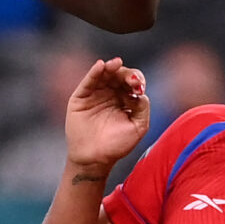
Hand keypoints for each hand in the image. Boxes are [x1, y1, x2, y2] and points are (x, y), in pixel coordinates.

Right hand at [63, 58, 149, 177]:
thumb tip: (140, 93)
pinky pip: (88, 81)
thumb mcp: (138, 127)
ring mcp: (95, 93)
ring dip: (111, 67)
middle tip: (131, 79)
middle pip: (119, 75)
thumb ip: (143, 108)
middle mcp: (110, 93)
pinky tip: (101, 66)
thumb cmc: (117, 145)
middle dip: (126, 74)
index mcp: (125, 99)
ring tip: (115, 64)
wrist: (95, 159)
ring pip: (104, 74)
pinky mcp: (81, 97)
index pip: (132, 83)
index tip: (139, 89)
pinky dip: (94, 72)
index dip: (137, 81)